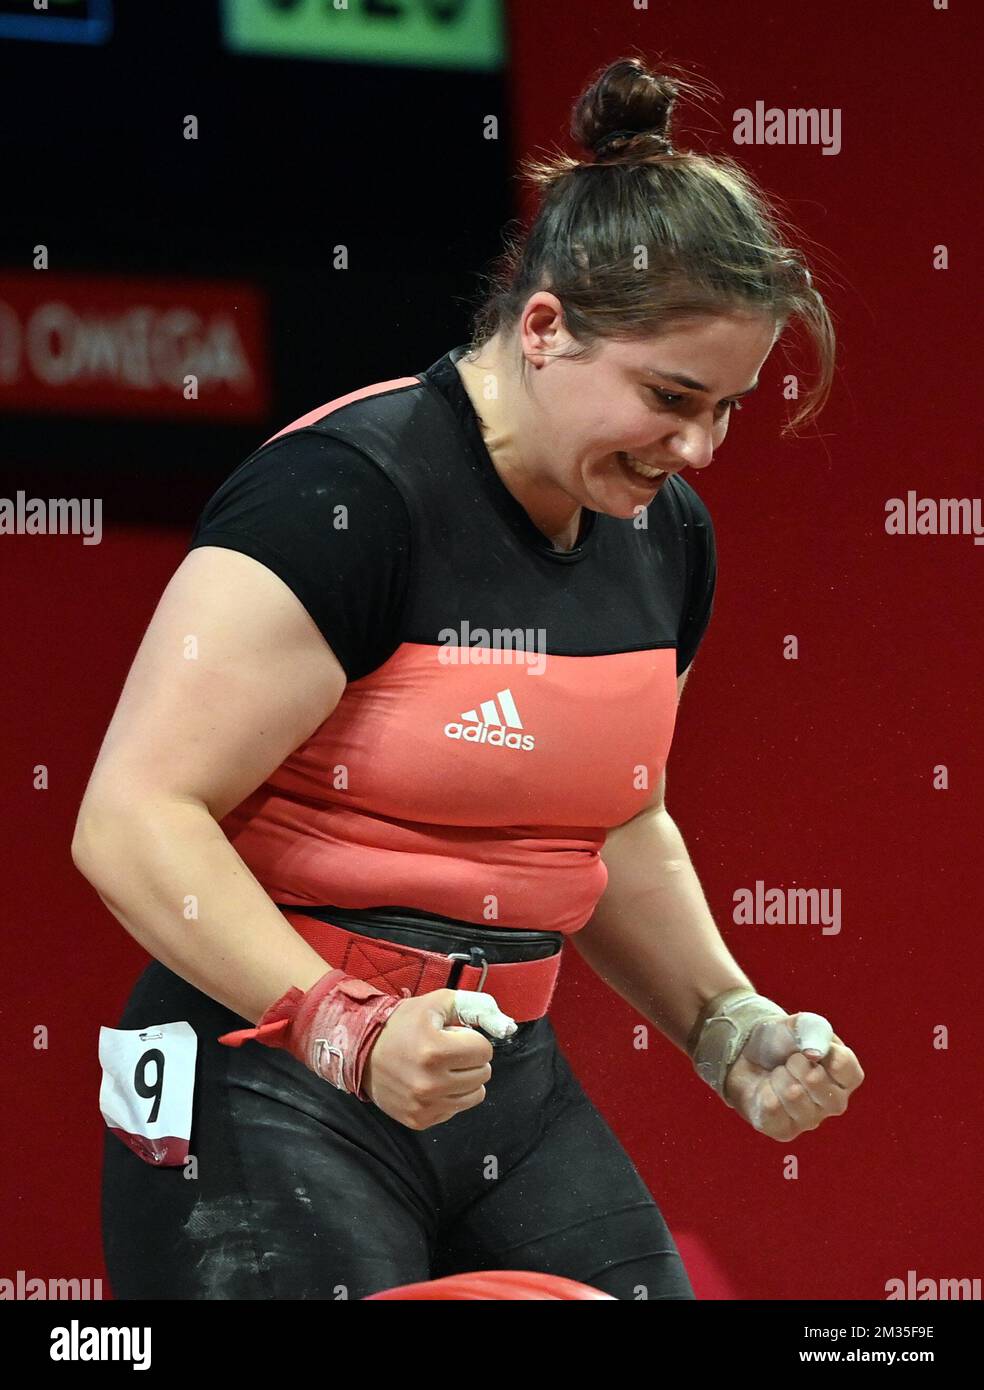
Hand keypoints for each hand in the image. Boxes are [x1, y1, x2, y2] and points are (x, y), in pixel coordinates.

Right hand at [363, 988, 515, 1130]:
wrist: (362, 1053)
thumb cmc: (403, 1024)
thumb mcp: (438, 1003)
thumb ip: (476, 1007)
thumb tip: (506, 1026)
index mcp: (434, 1050)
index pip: (485, 1050)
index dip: (472, 1040)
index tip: (454, 1036)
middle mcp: (430, 1083)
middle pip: (483, 1074)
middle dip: (470, 1060)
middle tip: (448, 1052)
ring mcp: (425, 1106)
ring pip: (476, 1095)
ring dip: (465, 1079)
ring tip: (442, 1068)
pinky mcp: (420, 1121)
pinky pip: (456, 1109)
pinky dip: (450, 1095)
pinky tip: (431, 1083)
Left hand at [722, 1012, 863, 1139]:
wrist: (745, 1054)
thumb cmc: (780, 1039)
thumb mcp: (797, 1024)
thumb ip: (812, 1028)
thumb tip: (815, 1052)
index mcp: (845, 1076)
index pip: (847, 1071)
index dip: (826, 1055)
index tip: (808, 1047)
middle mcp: (833, 1102)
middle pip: (820, 1085)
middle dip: (797, 1064)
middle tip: (788, 1059)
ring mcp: (809, 1119)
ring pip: (793, 1096)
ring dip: (778, 1076)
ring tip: (776, 1073)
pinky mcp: (784, 1130)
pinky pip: (772, 1110)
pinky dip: (763, 1091)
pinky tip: (765, 1088)